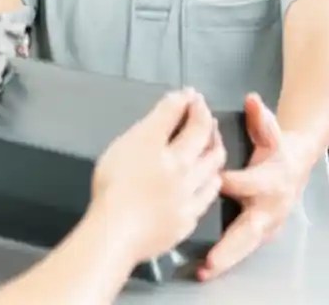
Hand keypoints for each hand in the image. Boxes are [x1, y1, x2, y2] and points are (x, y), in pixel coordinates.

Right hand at [89, 88, 225, 264]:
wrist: (115, 233)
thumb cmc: (113, 186)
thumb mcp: (126, 143)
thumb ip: (156, 121)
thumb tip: (178, 101)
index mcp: (165, 147)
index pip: (184, 116)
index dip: (189, 101)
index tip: (191, 94)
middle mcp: (183, 169)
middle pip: (205, 139)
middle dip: (206, 121)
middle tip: (203, 113)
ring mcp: (188, 196)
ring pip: (214, 167)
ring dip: (215, 150)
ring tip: (211, 143)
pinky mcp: (188, 220)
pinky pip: (207, 196)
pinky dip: (209, 181)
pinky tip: (207, 178)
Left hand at [199, 93, 305, 280]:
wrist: (300, 159)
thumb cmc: (277, 144)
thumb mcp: (270, 128)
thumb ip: (261, 116)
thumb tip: (252, 99)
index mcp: (274, 178)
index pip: (251, 184)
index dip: (234, 183)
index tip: (215, 183)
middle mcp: (273, 205)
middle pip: (252, 229)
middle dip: (231, 245)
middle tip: (211, 259)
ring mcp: (270, 222)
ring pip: (248, 245)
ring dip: (227, 259)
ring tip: (205, 271)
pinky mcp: (263, 231)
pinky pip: (244, 247)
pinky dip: (228, 259)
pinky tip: (207, 269)